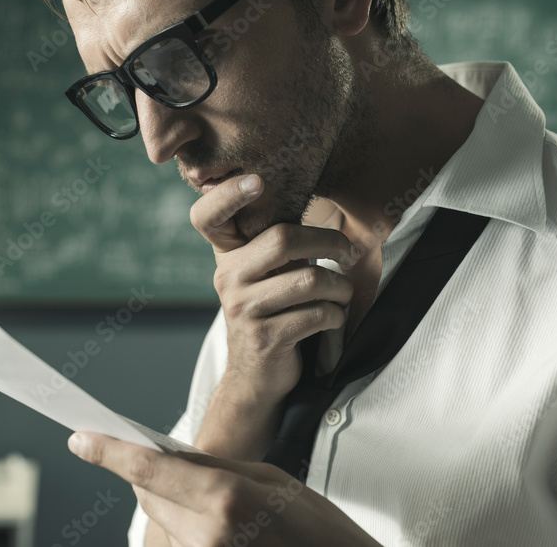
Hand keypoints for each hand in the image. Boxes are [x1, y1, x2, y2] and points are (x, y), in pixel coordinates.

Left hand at [68, 432, 382, 546]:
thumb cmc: (318, 530)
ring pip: (159, 523)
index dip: (108, 451)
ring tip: (224, 512)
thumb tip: (162, 456)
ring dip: (172, 509)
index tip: (81, 438)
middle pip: (147, 494)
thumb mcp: (269, 479)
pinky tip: (221, 530)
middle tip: (185, 470)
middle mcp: (206, 537)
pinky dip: (185, 532)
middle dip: (153, 475)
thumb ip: (209, 468)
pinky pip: (176, 546)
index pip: (147, 468)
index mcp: (224, 499)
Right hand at [190, 173, 359, 404]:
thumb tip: (323, 205)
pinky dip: (336, 315)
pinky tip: (333, 318)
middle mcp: (227, 278)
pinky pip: (317, 314)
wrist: (256, 376)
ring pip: (309, 280)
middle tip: (348, 252)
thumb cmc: (271, 313)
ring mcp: (242, 309)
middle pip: (283, 239)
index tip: (257, 180)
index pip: (208, 216)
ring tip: (342, 293)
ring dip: (340, 287)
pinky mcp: (265, 337)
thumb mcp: (263, 274)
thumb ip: (277, 243)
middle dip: (329, 242)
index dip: (229, 194)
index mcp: (226, 255)